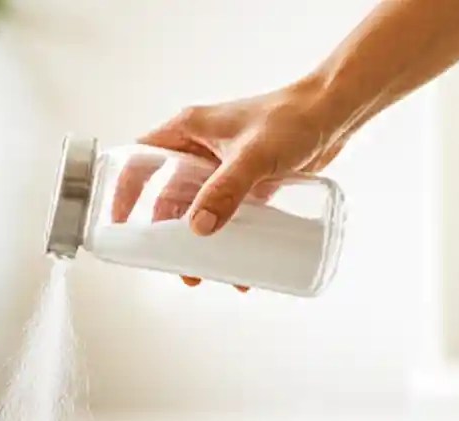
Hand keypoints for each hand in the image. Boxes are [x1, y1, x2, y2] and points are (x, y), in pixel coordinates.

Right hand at [114, 79, 346, 287]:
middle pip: (167, 195)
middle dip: (166, 231)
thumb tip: (198, 228)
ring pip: (198, 208)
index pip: (140, 161)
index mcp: (187, 131)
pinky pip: (229, 214)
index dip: (124, 192)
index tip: (120, 224)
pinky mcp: (249, 181)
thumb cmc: (293, 117)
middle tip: (170, 261)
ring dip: (197, 241)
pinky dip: (229, 238)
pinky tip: (240, 264)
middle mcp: (200, 149)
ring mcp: (223, 167)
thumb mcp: (251, 156)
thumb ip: (224, 191)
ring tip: (203, 272)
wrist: (338, 111)